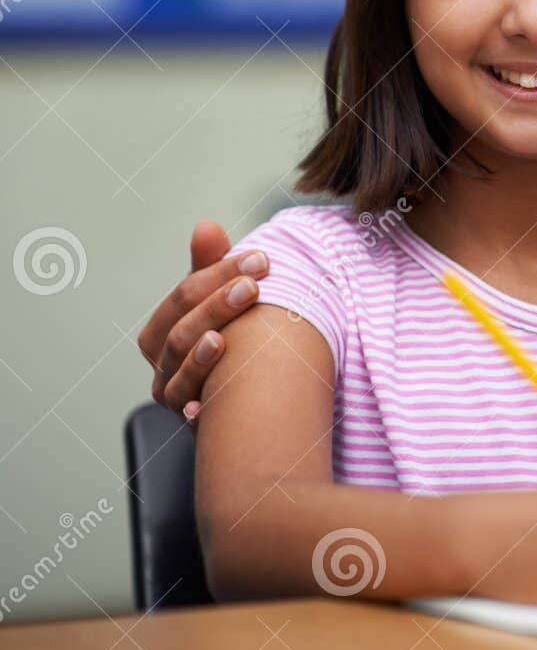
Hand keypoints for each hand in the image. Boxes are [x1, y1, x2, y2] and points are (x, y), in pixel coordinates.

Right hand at [137, 220, 267, 420]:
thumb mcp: (222, 297)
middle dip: (217, 306)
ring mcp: (177, 396)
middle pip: (180, 333)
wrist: (244, 392)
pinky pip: (191, 418)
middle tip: (254, 285)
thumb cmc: (231, 333)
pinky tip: (205, 405)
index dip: (219, 274)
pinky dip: (197, 411)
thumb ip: (213, 266)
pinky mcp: (195, 423)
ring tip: (224, 338)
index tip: (260, 259)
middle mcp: (163, 366)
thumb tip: (206, 226)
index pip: (183, 296)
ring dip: (202, 356)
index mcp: (162, 331)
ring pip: (181, 373)